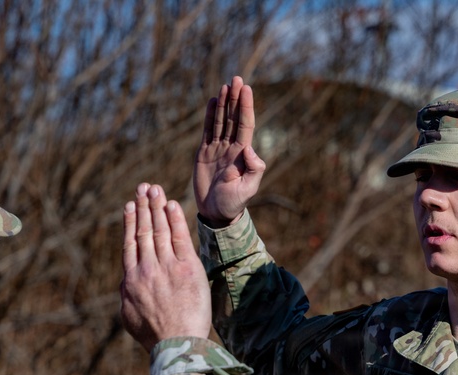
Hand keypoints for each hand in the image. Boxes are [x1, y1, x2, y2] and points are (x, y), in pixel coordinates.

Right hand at [121, 183, 211, 351]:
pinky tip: (171, 205)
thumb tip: (125, 281)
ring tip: (155, 189)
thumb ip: (126, 295)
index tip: (130, 206)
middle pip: (144, 231)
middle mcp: (146, 269)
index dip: (130, 222)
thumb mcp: (129, 317)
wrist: (176, 345)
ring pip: (160, 230)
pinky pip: (180, 238)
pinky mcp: (187, 269)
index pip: (130, 243)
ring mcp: (167, 267)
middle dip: (143, 207)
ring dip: (157, 206)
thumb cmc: (154, 336)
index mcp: (130, 280)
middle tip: (143, 188)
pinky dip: (174, 220)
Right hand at [193, 75, 265, 225]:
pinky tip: (213, 102)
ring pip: (221, 121)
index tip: (246, 88)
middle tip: (236, 78)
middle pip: (234, 118)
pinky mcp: (205, 153)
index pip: (244, 124)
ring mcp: (218, 149)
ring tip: (225, 85)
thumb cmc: (233, 203)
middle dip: (235, 99)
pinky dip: (210, 116)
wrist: (216, 213)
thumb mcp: (248, 189)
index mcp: (242, 154)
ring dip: (224, 103)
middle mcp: (231, 148)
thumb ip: (253, 169)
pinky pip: (208, 131)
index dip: (245, 106)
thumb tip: (249, 147)